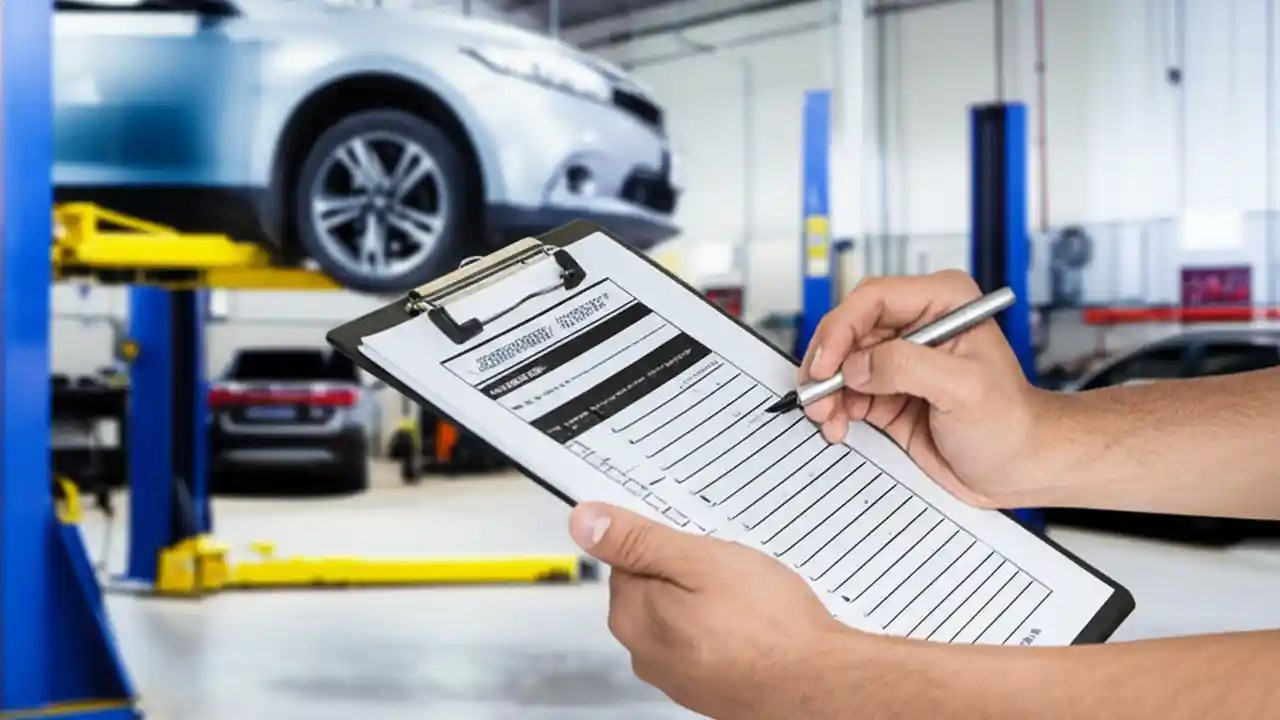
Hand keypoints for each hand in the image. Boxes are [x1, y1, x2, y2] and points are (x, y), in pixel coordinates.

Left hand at [569, 502, 866, 718]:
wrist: (819, 684)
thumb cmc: (768, 626)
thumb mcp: (700, 561)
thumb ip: (638, 541)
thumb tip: (585, 522)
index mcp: (632, 616)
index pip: (625, 558)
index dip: (664, 543)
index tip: (696, 544)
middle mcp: (645, 652)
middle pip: (652, 587)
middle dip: (687, 571)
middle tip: (729, 570)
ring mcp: (676, 675)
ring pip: (680, 614)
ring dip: (708, 600)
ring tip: (748, 599)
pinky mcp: (705, 686)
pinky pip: (703, 641)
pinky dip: (724, 628)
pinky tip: (754, 624)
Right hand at [801, 271, 1052, 508]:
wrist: (1017, 467)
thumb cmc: (1010, 423)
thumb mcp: (964, 389)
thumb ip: (907, 368)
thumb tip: (857, 365)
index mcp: (942, 302)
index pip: (873, 299)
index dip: (842, 328)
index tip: (828, 363)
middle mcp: (916, 324)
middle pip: (848, 329)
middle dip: (827, 363)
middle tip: (818, 393)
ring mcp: (898, 360)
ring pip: (841, 363)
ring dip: (826, 390)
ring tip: (827, 417)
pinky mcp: (887, 391)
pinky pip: (845, 393)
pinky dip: (834, 409)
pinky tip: (839, 426)